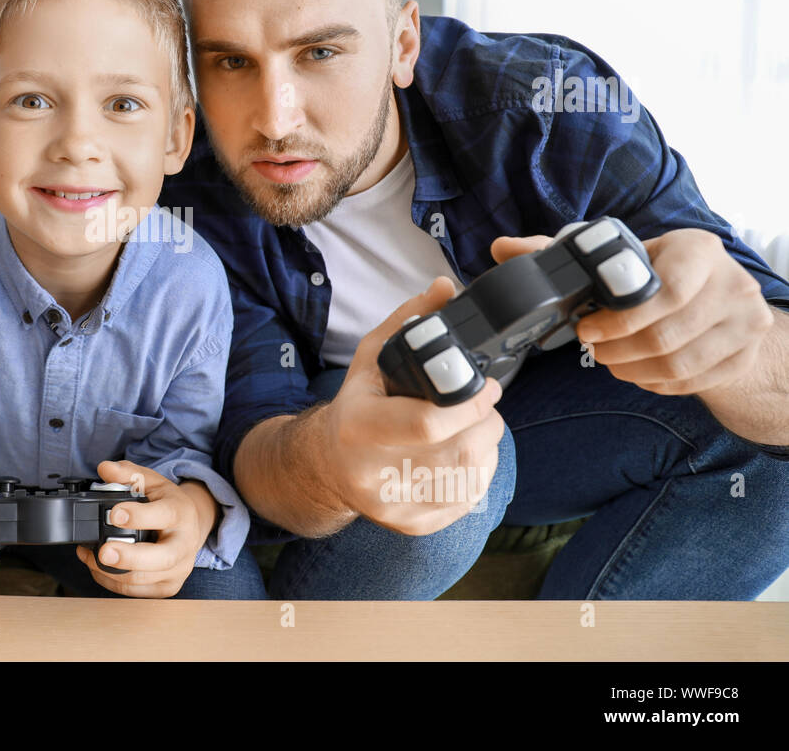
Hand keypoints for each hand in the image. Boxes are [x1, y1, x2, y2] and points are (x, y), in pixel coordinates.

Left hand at [74, 459, 214, 597]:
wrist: (190, 526)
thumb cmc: (167, 503)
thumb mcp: (151, 482)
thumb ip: (128, 473)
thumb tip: (104, 469)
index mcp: (181, 513)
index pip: (164, 515)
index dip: (139, 516)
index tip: (114, 514)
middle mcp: (184, 544)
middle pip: (161, 558)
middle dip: (129, 558)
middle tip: (103, 552)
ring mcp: (178, 570)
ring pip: (145, 579)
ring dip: (112, 571)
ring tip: (89, 556)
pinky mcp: (168, 587)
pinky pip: (137, 592)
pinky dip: (113, 583)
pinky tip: (98, 568)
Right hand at [321, 276, 505, 535]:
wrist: (327, 466)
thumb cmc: (356, 407)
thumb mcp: (372, 357)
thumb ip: (410, 321)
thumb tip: (446, 288)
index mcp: (359, 429)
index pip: (430, 423)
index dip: (471, 402)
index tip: (487, 385)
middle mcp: (374, 474)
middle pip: (461, 449)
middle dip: (485, 420)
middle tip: (482, 403)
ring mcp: (396, 506)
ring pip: (472, 474)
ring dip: (486, 444)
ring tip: (469, 426)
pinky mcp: (416, 525)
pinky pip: (470, 498)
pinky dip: (479, 470)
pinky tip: (462, 453)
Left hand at [491, 229, 775, 395]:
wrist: (724, 305)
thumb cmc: (657, 274)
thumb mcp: (617, 256)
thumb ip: (558, 251)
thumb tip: (501, 247)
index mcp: (697, 249)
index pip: (665, 291)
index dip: (619, 319)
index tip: (586, 329)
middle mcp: (732, 283)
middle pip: (667, 334)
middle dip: (618, 350)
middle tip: (593, 350)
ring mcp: (745, 323)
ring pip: (679, 364)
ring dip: (632, 371)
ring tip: (610, 362)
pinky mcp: (743, 356)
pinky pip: (692, 382)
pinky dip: (656, 383)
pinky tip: (638, 373)